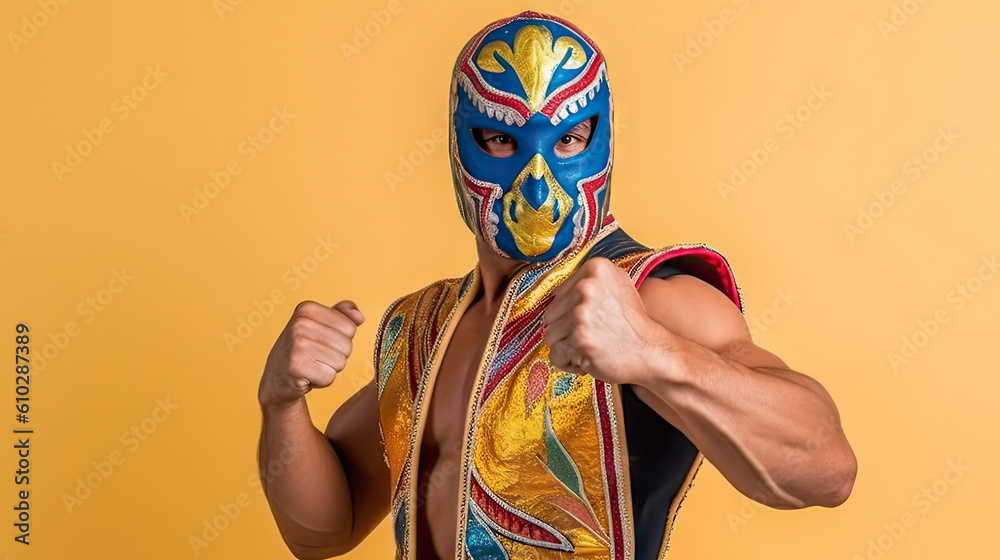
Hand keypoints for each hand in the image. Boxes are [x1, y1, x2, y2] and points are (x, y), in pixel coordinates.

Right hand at [257, 300, 364, 409]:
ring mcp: (297, 344)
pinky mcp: (296, 366)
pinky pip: (330, 377)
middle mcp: (300, 323)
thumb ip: (343, 315)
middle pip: (347, 345)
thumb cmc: (303, 350)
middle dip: (336, 356)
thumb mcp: (322, 325)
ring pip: (341, 362)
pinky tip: (306, 376)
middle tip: (315, 357)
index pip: (350, 327)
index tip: (320, 342)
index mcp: (307, 308)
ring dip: (329, 369)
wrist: (277, 379)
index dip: (340, 339)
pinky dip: (322, 381)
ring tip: (311, 365)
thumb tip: (359, 318)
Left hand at [543, 258, 660, 383]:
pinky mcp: (580, 337)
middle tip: (595, 333)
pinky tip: (591, 356)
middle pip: (550, 315)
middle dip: (568, 331)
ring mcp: (582, 312)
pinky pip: (556, 355)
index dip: (571, 313)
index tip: (594, 318)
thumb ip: (588, 282)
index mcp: (595, 268)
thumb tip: (555, 292)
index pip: (558, 295)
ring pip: (551, 336)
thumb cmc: (633, 324)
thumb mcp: (617, 286)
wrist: (652, 351)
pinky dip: (571, 362)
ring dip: (569, 347)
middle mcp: (587, 286)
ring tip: (594, 344)